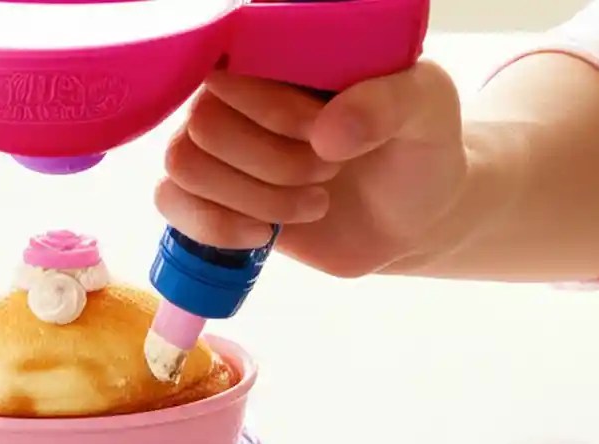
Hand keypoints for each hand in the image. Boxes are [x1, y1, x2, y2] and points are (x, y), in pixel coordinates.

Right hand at [156, 61, 469, 276]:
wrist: (413, 216)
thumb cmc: (417, 148)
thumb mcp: (429, 110)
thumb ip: (391, 102)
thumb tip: (327, 132)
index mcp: (279, 54)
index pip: (229, 69)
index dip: (273, 113)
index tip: (328, 137)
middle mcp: (237, 93)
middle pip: (202, 126)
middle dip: (273, 164)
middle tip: (329, 173)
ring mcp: (219, 146)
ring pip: (183, 167)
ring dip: (253, 199)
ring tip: (313, 203)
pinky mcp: (211, 195)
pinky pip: (170, 202)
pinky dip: (217, 226)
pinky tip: (267, 234)